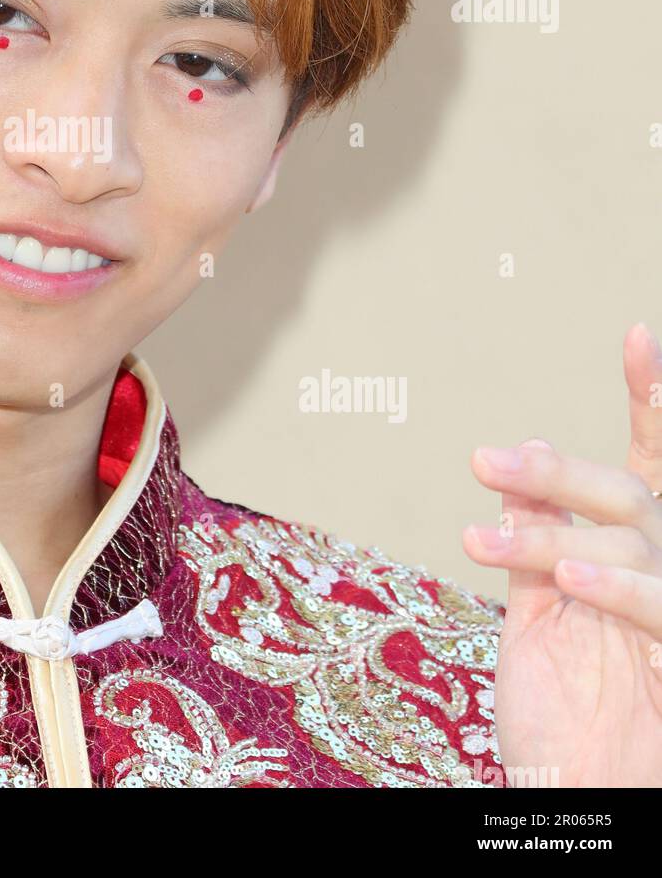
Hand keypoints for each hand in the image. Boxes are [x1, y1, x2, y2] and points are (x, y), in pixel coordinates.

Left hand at [463, 321, 661, 787]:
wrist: (581, 795)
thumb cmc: (566, 710)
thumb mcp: (536, 614)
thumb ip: (531, 539)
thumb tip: (511, 467)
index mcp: (632, 550)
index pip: (648, 460)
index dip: (650, 398)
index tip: (639, 334)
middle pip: (632, 493)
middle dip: (560, 471)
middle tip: (485, 459)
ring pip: (636, 538)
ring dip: (554, 528)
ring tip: (485, 532)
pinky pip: (660, 606)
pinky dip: (616, 583)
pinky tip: (566, 572)